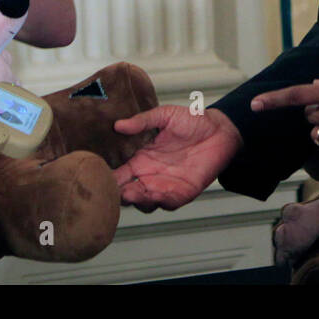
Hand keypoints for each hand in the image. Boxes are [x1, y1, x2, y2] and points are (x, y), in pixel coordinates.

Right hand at [113, 107, 243, 212]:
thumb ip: (143, 121)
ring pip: (144, 202)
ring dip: (137, 200)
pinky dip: (159, 202)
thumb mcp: (165, 115)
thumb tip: (118, 125)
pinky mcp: (182, 193)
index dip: (108, 178)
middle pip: (127, 193)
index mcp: (141, 159)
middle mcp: (150, 176)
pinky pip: (167, 204)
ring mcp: (165, 186)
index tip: (98, 177)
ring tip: (131, 193)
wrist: (220, 130)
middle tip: (113, 190)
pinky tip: (154, 195)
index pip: (119, 174)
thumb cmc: (193, 121)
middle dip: (119, 195)